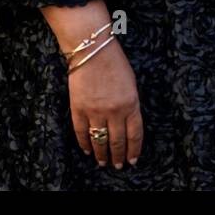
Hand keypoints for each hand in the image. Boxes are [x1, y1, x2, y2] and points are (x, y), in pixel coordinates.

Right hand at [68, 36, 141, 169]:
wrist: (92, 49)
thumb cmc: (115, 62)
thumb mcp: (132, 83)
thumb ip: (131, 104)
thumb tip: (128, 124)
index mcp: (131, 103)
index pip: (135, 134)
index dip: (134, 150)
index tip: (133, 160)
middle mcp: (115, 111)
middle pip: (117, 141)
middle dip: (118, 156)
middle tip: (118, 165)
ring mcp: (95, 111)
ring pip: (99, 140)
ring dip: (101, 154)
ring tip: (103, 162)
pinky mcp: (78, 109)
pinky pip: (81, 132)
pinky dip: (84, 144)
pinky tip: (88, 150)